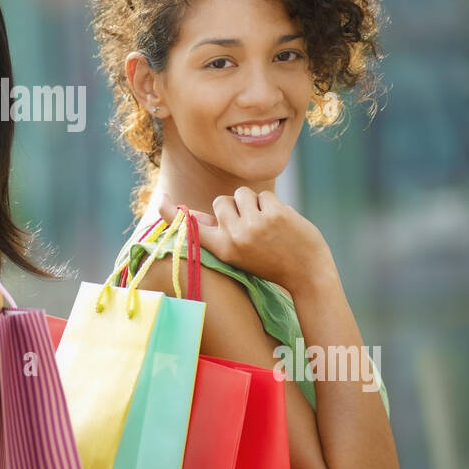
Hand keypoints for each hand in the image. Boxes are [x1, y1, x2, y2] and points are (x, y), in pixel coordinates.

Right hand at [157, 187, 332, 295]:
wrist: (308, 274)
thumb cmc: (271, 263)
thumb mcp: (237, 255)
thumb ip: (215, 233)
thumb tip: (187, 214)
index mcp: (222, 250)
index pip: (191, 228)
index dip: (172, 214)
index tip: (160, 200)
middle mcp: (234, 236)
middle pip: (220, 201)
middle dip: (234, 206)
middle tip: (250, 224)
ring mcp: (254, 224)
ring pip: (241, 193)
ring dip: (254, 203)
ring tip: (267, 224)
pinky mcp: (274, 214)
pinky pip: (263, 195)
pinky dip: (272, 204)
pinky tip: (281, 222)